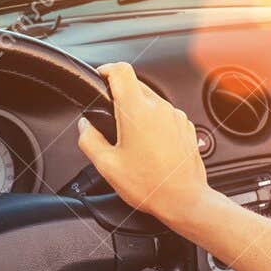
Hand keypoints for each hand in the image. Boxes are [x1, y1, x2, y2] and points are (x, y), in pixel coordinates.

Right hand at [77, 62, 220, 230]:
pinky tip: (149, 145)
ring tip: (131, 139)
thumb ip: (89, 140)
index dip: (106, 69)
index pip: (121, 70)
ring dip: (138, 110)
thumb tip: (84, 126)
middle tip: (111, 119)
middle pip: (136, 84)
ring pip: (151, 100)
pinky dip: (154, 122)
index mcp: (137, 111)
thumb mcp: (107, 166)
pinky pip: (165, 114)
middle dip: (120, 95)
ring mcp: (176, 116)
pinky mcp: (186, 126)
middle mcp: (160, 108)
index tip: (100, 78)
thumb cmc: (150, 186)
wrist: (184, 201)